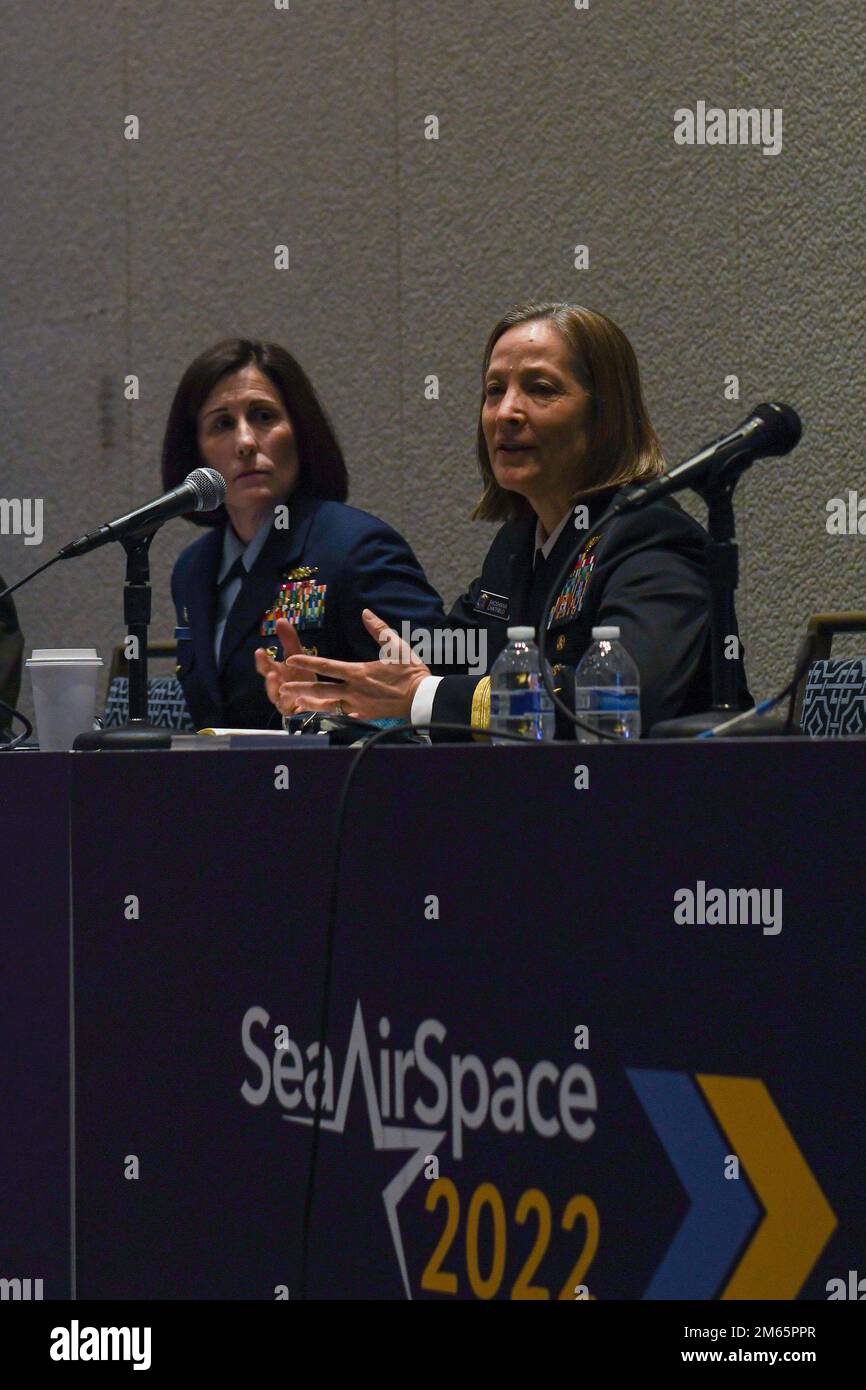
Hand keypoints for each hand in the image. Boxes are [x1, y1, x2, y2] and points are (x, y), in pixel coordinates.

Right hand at [254, 619, 305, 709]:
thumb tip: (280, 619)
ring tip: (281, 688)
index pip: (265, 666)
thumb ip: (289, 640)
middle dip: (269, 679)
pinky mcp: (293, 711)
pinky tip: (297, 698)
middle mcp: (277, 687)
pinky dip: (293, 703)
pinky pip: (292, 709)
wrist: (314, 697)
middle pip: (270, 684)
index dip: (262, 660)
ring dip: (278, 691)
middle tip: (270, 673)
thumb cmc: (301, 676)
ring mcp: (284, 700)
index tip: (260, 651)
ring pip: (278, 697)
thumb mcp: (297, 656)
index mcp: (276, 672)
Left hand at [275, 608, 431, 718]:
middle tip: (282, 688)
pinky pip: (342, 715)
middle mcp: (354, 690)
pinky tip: (319, 714)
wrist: (422, 698)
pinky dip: (329, 714)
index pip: (327, 665)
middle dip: (300, 688)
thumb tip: (366, 613)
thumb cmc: (410, 672)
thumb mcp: (397, 646)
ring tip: (295, 702)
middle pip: (321, 689)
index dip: (307, 661)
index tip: (291, 659)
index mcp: (359, 672)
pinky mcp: (364, 716)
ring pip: (328, 706)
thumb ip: (379, 629)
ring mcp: (358, 705)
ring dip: (310, 703)